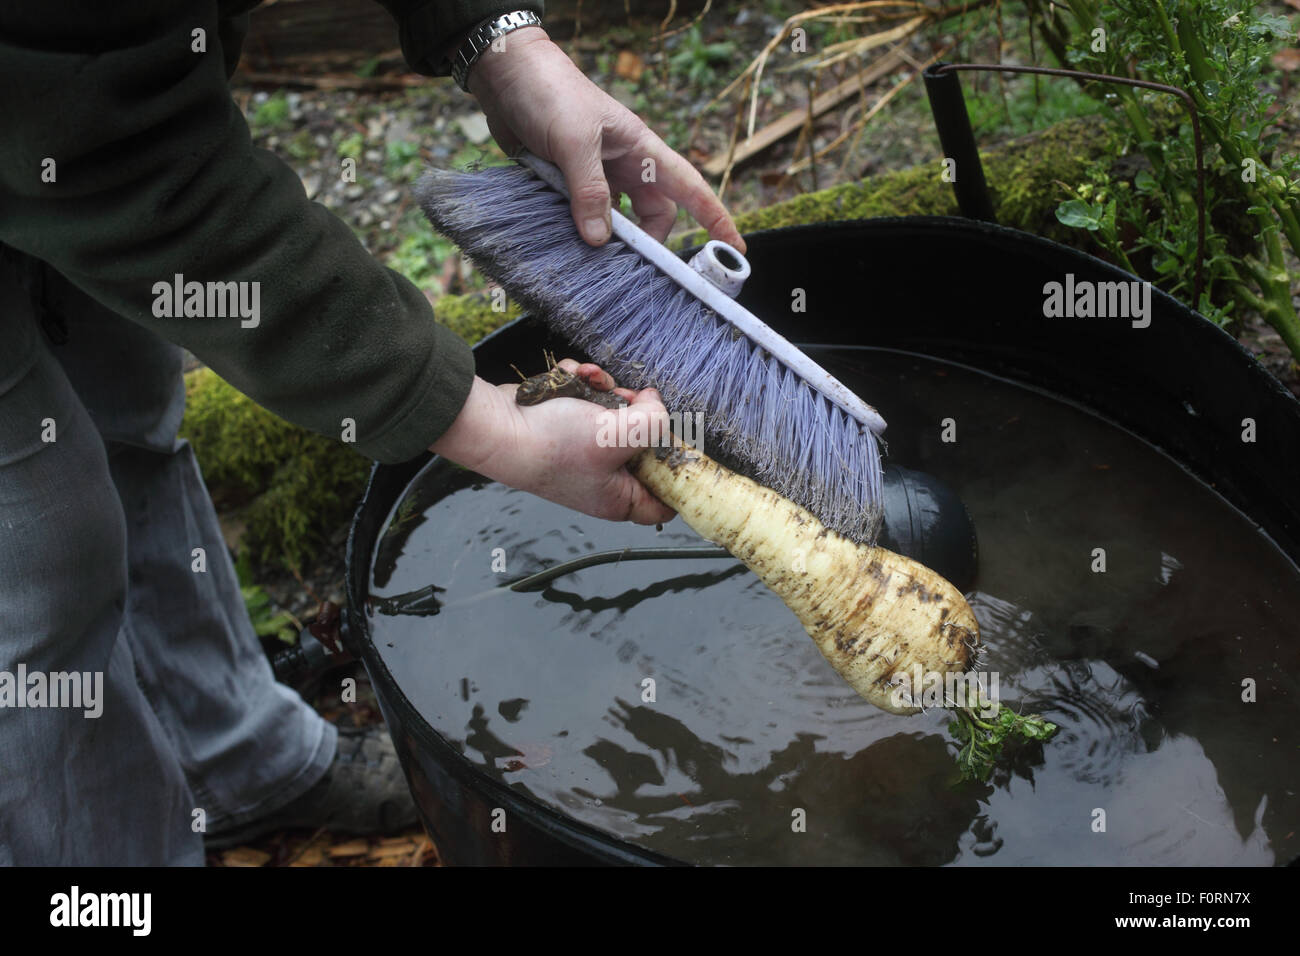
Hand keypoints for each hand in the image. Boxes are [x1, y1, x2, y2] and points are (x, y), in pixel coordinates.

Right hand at [429, 359, 676, 524]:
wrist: (497, 426)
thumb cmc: (552, 444)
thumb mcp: (619, 434)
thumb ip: (655, 422)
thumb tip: (656, 405)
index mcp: (619, 499)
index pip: (664, 502)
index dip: (677, 473)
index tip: (681, 443)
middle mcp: (602, 480)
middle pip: (643, 446)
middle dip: (637, 414)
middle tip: (630, 401)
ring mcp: (582, 454)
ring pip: (614, 416)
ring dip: (605, 390)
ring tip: (591, 382)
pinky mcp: (564, 429)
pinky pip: (587, 403)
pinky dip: (581, 385)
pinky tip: (570, 378)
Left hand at [467, 26, 744, 251]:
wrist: (506, 75)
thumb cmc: (549, 94)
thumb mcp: (573, 141)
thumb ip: (589, 190)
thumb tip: (601, 239)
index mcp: (641, 150)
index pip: (690, 188)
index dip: (715, 217)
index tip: (735, 248)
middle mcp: (624, 165)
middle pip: (653, 214)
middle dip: (648, 243)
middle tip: (631, 270)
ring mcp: (597, 175)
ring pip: (618, 220)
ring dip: (609, 241)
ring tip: (596, 263)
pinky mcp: (568, 183)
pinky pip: (585, 216)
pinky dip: (581, 232)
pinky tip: (568, 245)